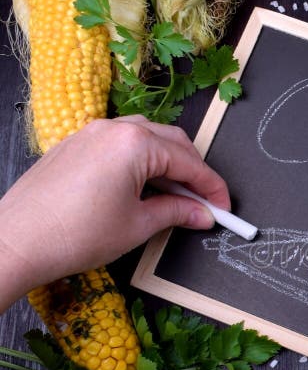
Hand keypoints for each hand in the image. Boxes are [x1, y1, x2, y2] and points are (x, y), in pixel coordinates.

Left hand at [0, 115, 229, 298]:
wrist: (15, 242)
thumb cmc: (76, 235)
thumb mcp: (138, 226)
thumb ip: (177, 212)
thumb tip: (202, 214)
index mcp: (135, 144)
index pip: (189, 162)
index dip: (213, 187)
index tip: (224, 208)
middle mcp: (114, 128)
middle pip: (171, 141)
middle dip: (193, 171)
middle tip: (204, 203)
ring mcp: (90, 132)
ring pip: (146, 137)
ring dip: (168, 162)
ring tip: (175, 195)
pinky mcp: (74, 144)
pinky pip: (120, 142)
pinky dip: (141, 160)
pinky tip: (143, 188)